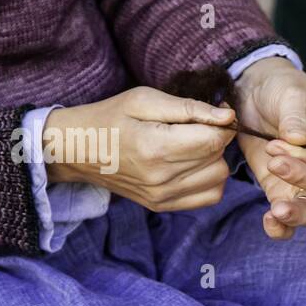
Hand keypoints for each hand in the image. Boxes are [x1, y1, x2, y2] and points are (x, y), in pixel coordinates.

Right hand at [45, 86, 234, 211]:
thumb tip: (228, 116)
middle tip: (195, 128)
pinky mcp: (163, 206)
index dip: (222, 124)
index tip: (213, 115)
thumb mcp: (145, 100)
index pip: (214, 140)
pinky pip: (210, 196)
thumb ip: (189, 108)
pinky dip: (209, 179)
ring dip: (213, 160)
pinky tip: (192, 164)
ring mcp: (162, 196)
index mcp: (155, 148)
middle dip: (215, 139)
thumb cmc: (110, 117)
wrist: (77, 150)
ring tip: (191, 146)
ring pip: (219, 178)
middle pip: (218, 158)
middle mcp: (161, 178)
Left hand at [233, 57, 305, 239]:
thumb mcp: (290, 93)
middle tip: (273, 164)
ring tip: (277, 213)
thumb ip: (295, 117)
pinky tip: (269, 223)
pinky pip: (289, 215)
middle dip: (301, 178)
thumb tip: (299, 140)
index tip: (277, 144)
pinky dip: (281, 224)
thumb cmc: (281, 87)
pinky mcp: (283, 190)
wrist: (254, 93)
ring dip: (296, 212)